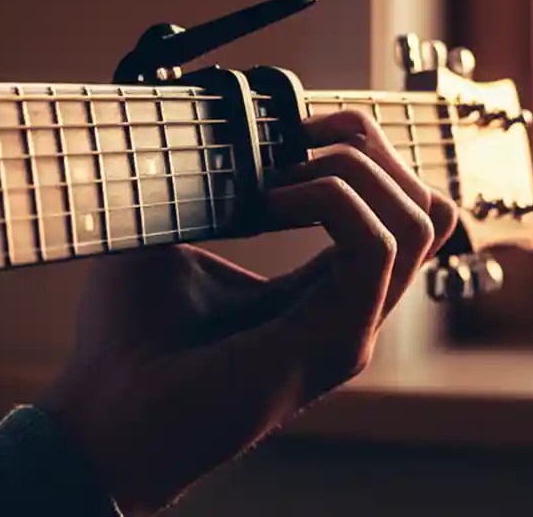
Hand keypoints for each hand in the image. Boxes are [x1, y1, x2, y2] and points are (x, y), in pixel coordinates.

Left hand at [38, 110, 457, 514]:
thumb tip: (205, 114)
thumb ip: (205, 185)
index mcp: (319, 290)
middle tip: (297, 131)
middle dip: (370, 142)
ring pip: (421, 220)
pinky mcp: (339, 341)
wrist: (105, 419)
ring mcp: (351, 328)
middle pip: (427, 206)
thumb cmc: (126, 339)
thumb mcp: (170, 237)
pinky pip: (378, 244)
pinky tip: (268, 200)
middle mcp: (349, 309)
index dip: (357, 148)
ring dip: (355, 167)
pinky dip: (330, 197)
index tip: (289, 123)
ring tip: (279, 173)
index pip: (392, 209)